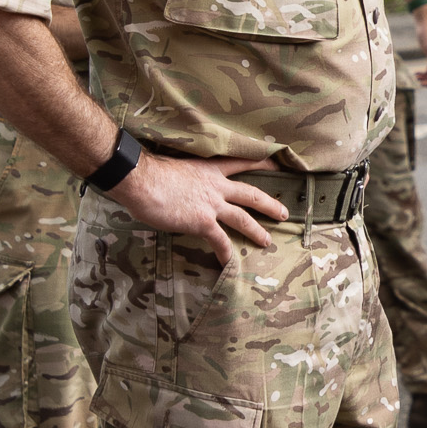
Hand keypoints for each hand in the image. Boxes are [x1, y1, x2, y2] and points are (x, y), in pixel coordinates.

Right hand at [111, 149, 290, 264]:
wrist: (142, 181)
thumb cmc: (150, 173)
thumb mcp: (175, 168)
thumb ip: (185, 178)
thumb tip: (179, 187)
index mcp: (209, 169)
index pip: (242, 162)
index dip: (261, 164)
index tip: (278, 165)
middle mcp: (216, 185)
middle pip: (251, 194)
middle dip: (269, 204)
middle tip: (284, 213)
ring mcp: (211, 204)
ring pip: (243, 218)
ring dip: (257, 230)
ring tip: (267, 240)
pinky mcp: (202, 222)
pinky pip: (220, 242)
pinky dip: (226, 254)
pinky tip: (230, 265)